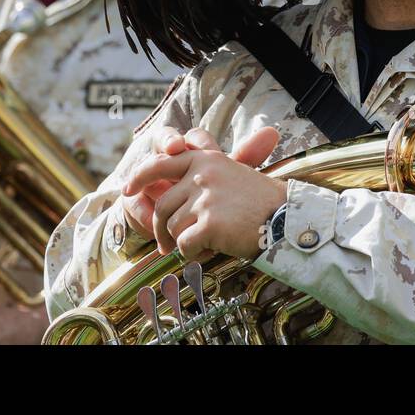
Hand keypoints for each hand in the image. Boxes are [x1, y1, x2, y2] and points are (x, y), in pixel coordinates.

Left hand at [123, 125, 284, 260]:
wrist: (287, 217)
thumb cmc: (261, 201)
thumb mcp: (231, 173)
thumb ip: (201, 175)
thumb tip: (166, 191)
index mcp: (205, 158)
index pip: (160, 162)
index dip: (139, 177)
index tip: (127, 190)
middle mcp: (202, 174)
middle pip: (163, 206)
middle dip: (160, 230)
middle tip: (165, 246)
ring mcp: (205, 198)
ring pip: (172, 228)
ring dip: (180, 243)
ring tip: (199, 247)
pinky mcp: (210, 223)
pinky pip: (185, 246)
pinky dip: (192, 255)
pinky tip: (208, 253)